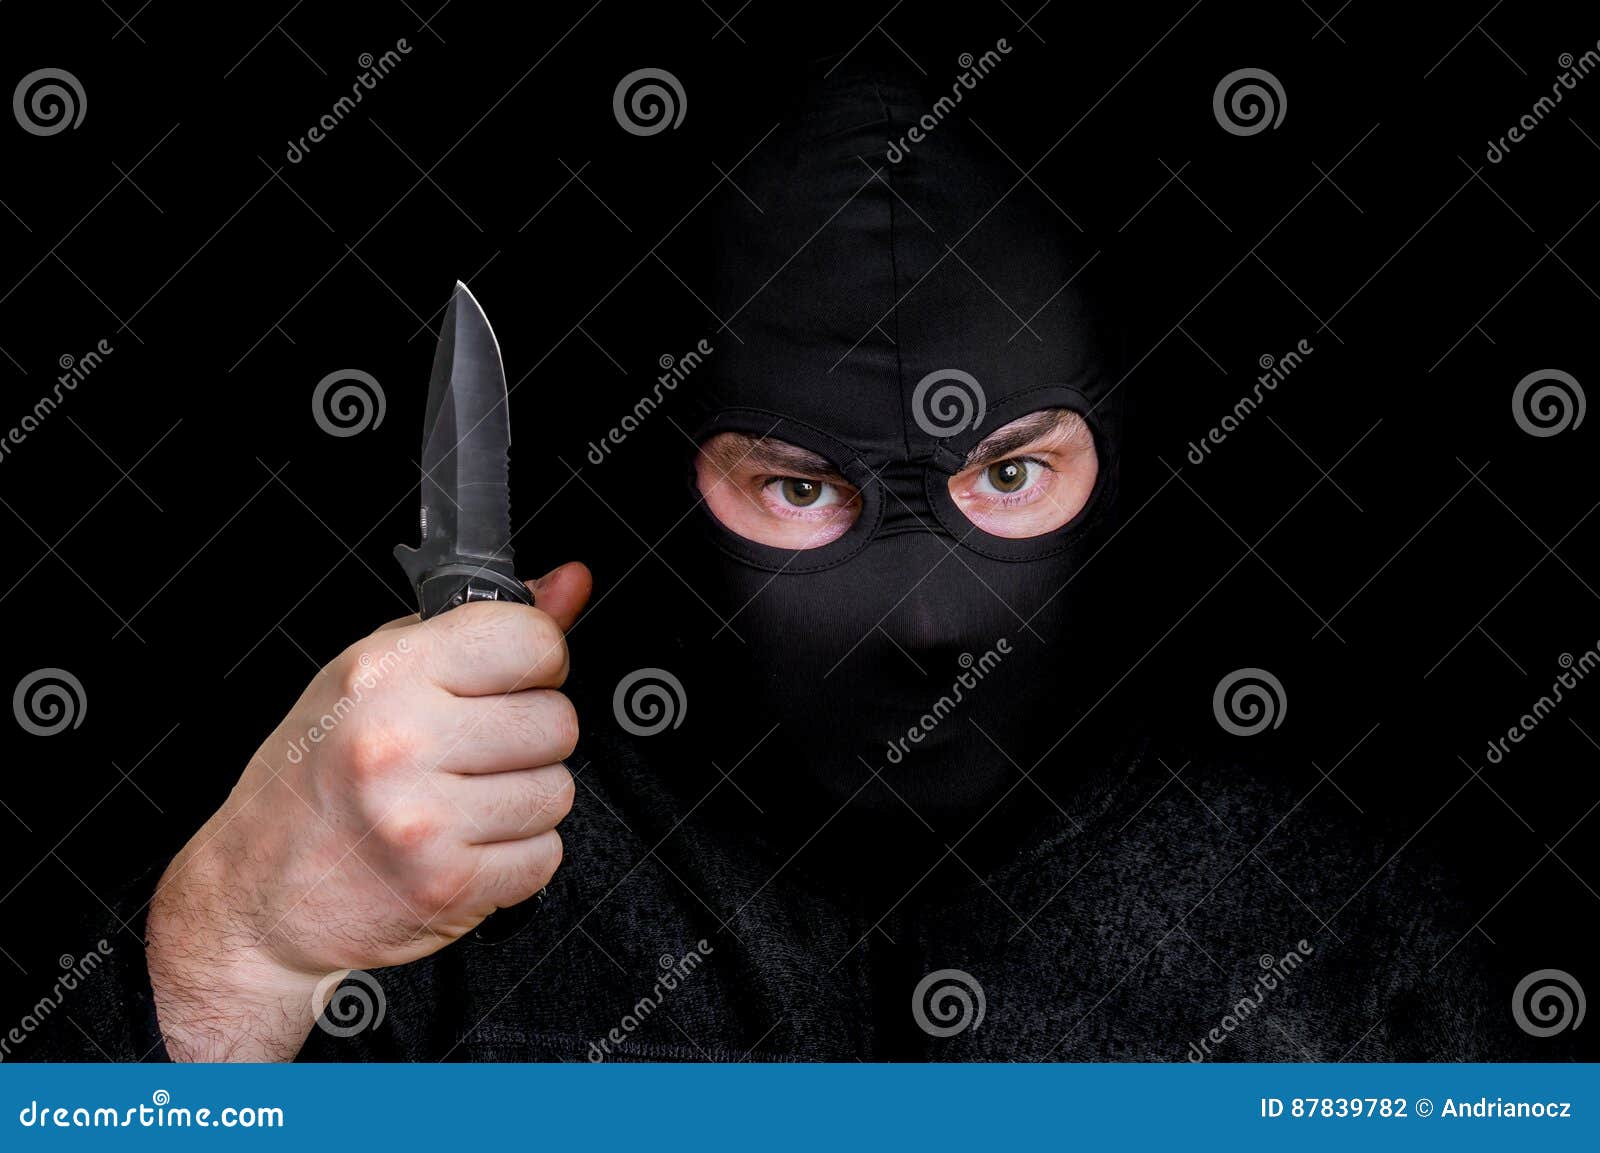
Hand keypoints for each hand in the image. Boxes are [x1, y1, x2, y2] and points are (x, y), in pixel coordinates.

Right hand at [146, 562, 591, 1060]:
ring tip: (462, 801)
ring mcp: (424, 820)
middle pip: (557, 721)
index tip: (515, 677)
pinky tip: (463, 845)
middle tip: (475, 752)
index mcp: (385, 675)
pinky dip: (516, 856)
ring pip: (559, 791)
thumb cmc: (317, 777)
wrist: (259, 896)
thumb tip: (572, 583)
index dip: (538, 658)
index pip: (531, 640)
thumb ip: (482, 628)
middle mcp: (401, 741)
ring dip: (525, 799)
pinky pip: (545, 856)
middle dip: (530, 737)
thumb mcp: (380, 675)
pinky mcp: (448, 885)